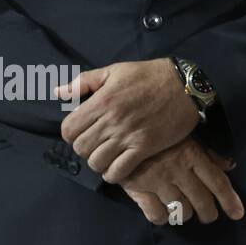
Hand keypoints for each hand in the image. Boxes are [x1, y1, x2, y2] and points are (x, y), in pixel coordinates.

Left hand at [56, 58, 200, 182]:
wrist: (187, 85)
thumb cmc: (149, 75)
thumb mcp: (116, 70)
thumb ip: (84, 81)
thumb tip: (58, 91)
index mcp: (102, 101)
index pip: (68, 130)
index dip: (71, 134)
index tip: (83, 131)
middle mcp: (112, 120)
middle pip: (81, 148)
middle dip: (85, 148)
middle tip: (97, 142)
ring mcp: (129, 135)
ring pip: (97, 162)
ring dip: (98, 161)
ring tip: (107, 154)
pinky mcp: (145, 147)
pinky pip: (119, 171)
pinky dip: (113, 173)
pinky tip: (117, 166)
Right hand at [119, 138, 243, 225]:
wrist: (124, 131)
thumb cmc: (162, 136)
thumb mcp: (189, 137)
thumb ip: (210, 153)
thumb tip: (230, 166)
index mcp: (193, 155)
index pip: (217, 182)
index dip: (229, 200)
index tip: (237, 214)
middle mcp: (178, 170)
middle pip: (201, 200)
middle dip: (208, 213)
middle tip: (209, 217)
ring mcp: (158, 181)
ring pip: (181, 210)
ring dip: (185, 215)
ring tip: (185, 211)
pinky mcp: (139, 190)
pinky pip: (156, 215)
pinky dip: (163, 218)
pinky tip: (165, 213)